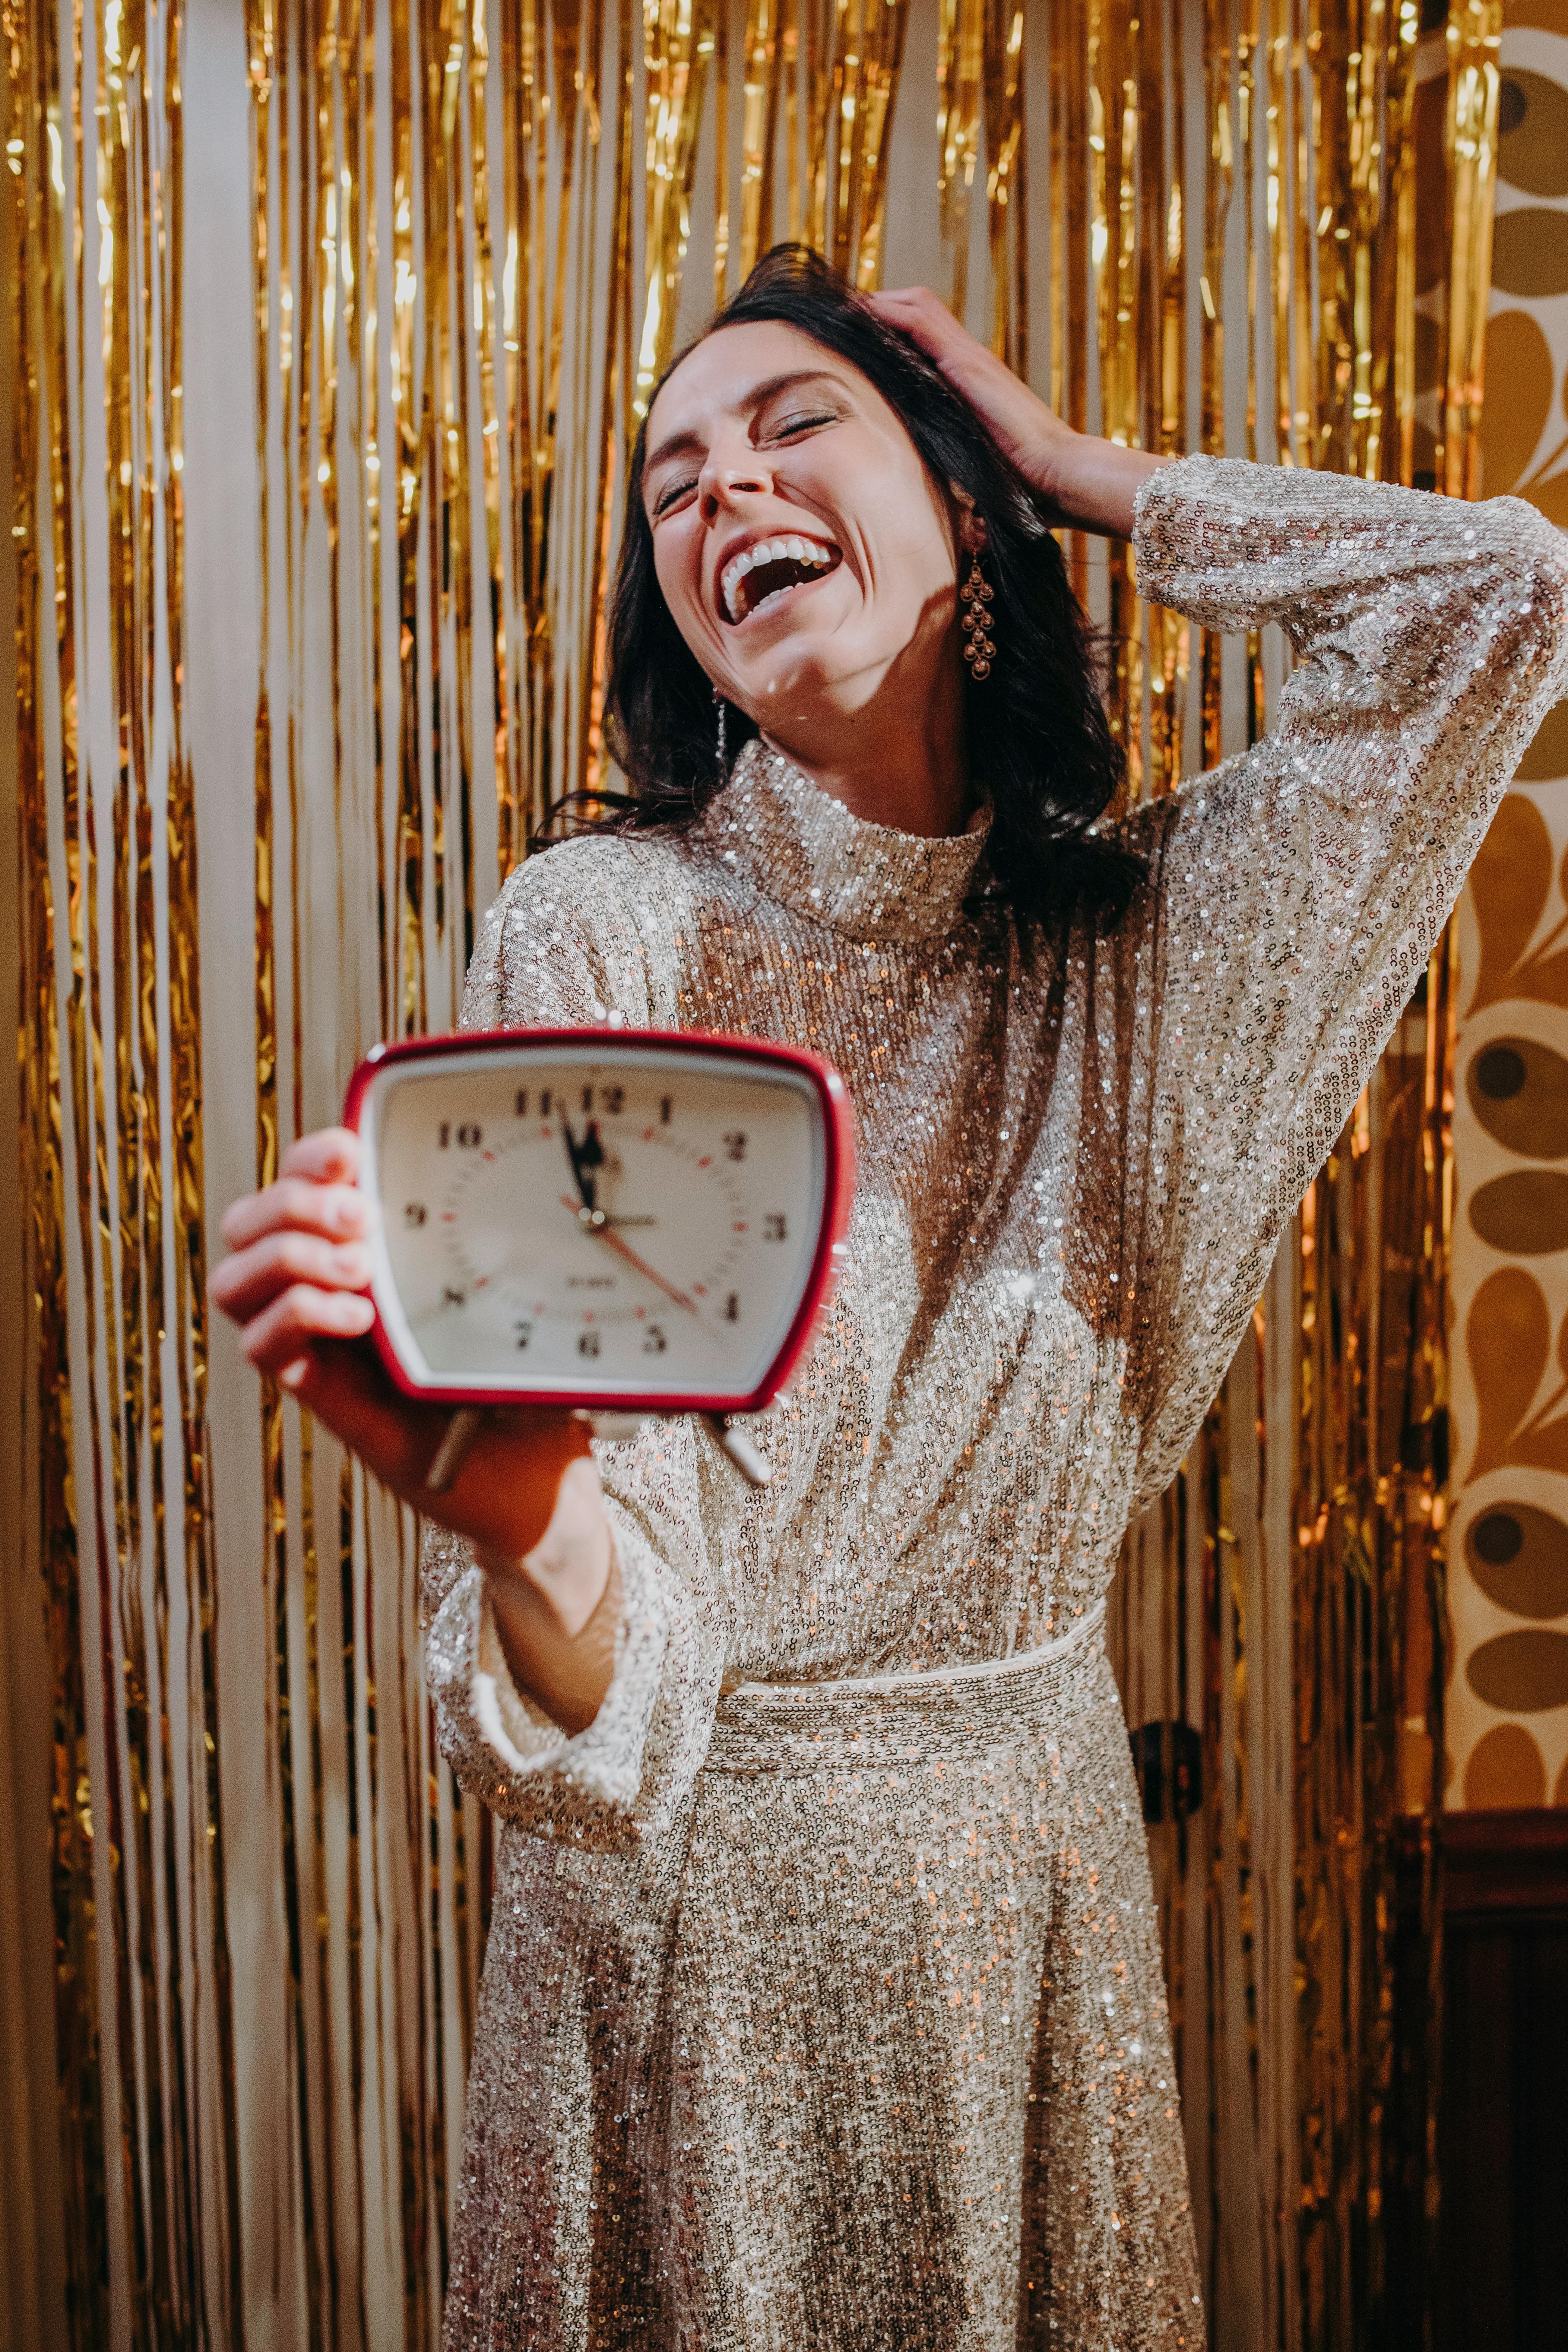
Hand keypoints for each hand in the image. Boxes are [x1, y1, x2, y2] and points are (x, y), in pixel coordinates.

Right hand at [211, 1127, 617, 1731]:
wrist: (535, 1481)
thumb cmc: (526, 1384)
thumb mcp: (515, 1295)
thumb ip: (501, 1238)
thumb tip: (524, 1169)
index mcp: (371, 1253)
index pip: (300, 1183)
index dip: (309, 1157)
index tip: (350, 1147)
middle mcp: (333, 1294)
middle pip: (246, 1224)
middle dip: (288, 1200)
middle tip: (360, 1216)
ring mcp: (320, 1346)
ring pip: (237, 1282)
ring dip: (287, 1256)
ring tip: (361, 1269)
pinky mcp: (322, 1397)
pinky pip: (261, 1347)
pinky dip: (298, 1316)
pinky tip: (359, 1320)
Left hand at [866, 285, 1166, 538]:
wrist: (1059, 478)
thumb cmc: (1027, 488)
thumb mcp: (978, 481)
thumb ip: (962, 490)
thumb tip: (960, 533)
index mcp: (968, 387)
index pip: (925, 340)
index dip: (890, 331)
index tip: (855, 341)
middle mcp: (968, 364)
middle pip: (917, 311)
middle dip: (877, 309)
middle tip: (841, 318)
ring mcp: (969, 359)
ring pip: (916, 304)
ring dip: (877, 302)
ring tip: (843, 309)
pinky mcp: (967, 362)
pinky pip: (920, 320)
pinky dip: (887, 311)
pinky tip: (858, 313)